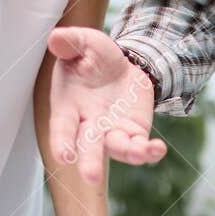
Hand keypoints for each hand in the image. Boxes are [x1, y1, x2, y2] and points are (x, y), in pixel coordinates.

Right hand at [47, 27, 165, 184]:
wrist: (119, 65)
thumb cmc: (93, 56)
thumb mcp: (83, 42)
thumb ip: (71, 42)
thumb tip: (56, 38)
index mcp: (68, 106)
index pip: (63, 127)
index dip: (62, 141)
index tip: (63, 156)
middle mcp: (88, 125)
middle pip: (88, 148)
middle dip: (90, 163)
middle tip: (91, 177)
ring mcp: (111, 132)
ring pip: (118, 150)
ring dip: (129, 154)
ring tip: (141, 152)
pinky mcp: (133, 133)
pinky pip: (140, 147)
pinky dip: (149, 152)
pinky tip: (158, 148)